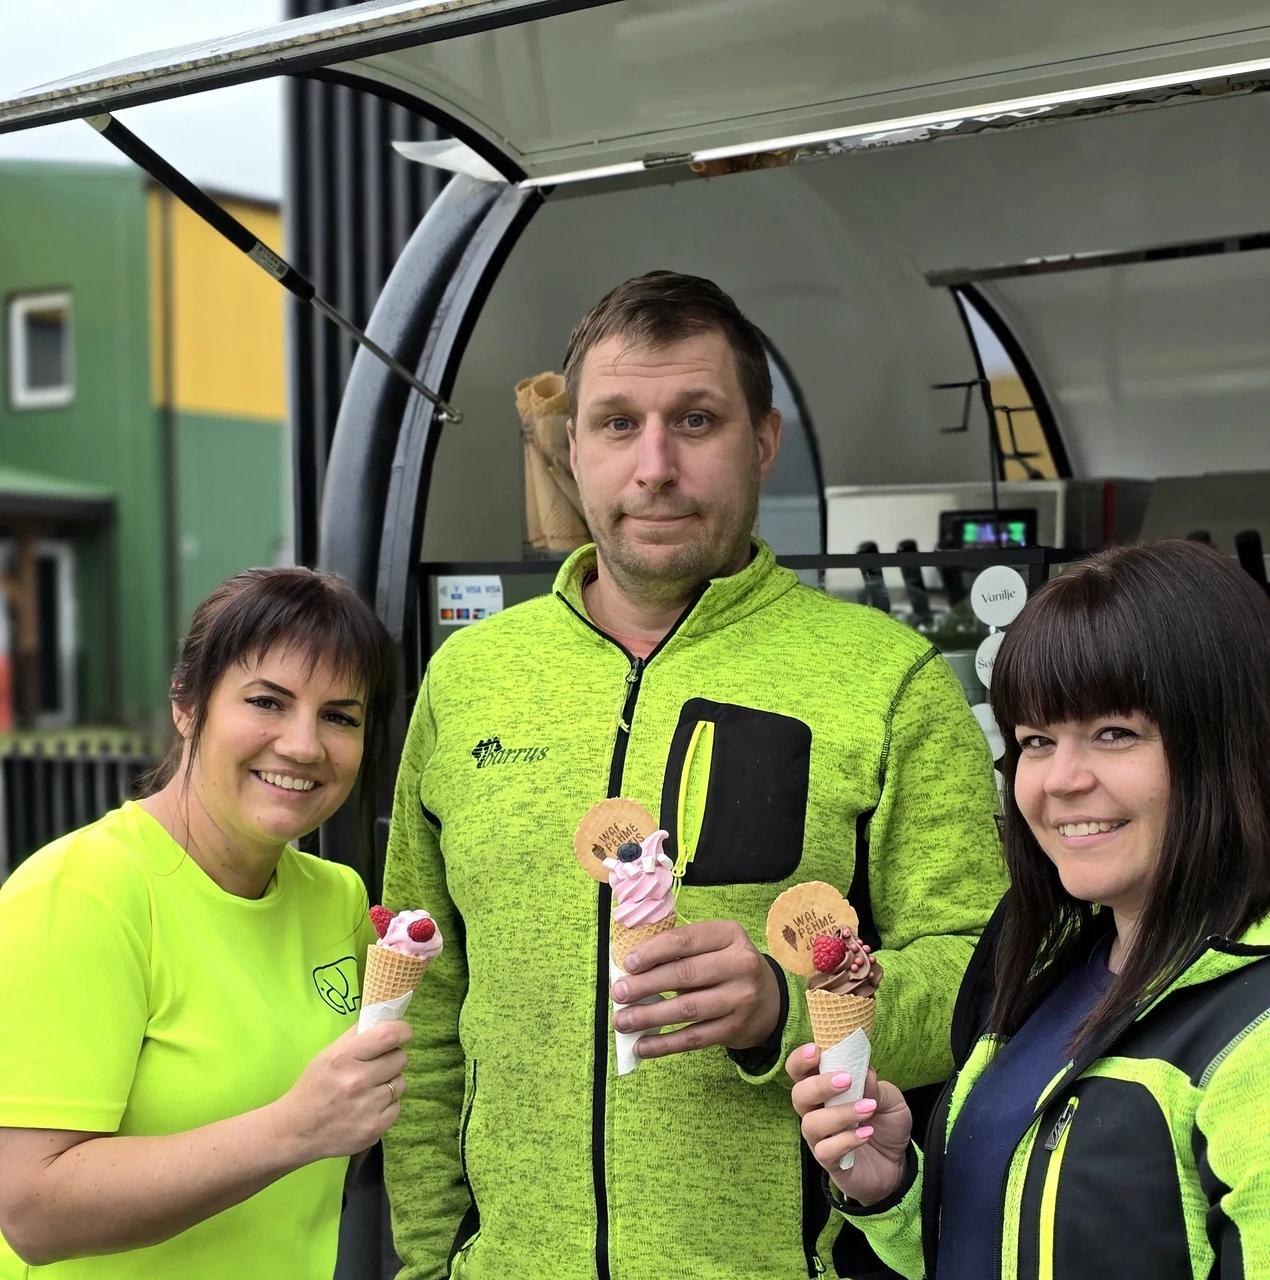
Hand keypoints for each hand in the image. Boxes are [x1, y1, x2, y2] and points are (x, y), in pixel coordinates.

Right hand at [273, 1021, 411, 1161]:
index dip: (402, 1030)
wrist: (297, 1131)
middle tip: (378, 1065)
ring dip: (390, 1083)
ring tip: (370, 1089)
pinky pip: (397, 1106)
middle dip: (392, 1059)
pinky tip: (368, 1107)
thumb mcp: (328, 1054)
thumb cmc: (315, 1086)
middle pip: (400, 1058)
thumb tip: (387, 1019)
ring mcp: (367, 1107)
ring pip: (401, 1083)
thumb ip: (357, 1035)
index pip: (388, 1035)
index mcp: (344, 1057)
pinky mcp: (374, 1128)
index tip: (403, 1032)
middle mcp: (357, 1081)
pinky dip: (387, 1106)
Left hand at [611, 919, 780, 1057]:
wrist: (771, 998)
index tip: (628, 963)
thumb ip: (681, 949)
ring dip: (649, 1016)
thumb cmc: (728, 965)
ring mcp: (741, 998)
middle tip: (618, 994)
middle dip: (645, 985)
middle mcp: (740, 964)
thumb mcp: (715, 944)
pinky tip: (642, 1046)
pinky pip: (694, 1038)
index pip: (685, 941)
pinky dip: (665, 1044)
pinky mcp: (736, 1029)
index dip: (653, 952)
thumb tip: (632, 966)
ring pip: (687, 1009)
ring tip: (622, 1021)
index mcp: (729, 934)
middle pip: (684, 975)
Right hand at [787, 1045, 910, 1205]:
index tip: (815, 1050)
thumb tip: (865, 1072)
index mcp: (824, 1089)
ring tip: (868, 1109)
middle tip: (846, 1080)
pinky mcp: (830, 1163)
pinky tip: (866, 1133)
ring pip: (810, 1124)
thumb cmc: (886, 1123)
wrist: (898, 1163)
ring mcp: (821, 1138)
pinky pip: (825, 1151)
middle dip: (818, 1085)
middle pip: (798, 1095)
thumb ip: (876, 1087)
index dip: (800, 1059)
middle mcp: (816, 1112)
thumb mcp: (890, 1099)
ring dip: (839, 1113)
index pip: (800, 1071)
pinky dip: (845, 1140)